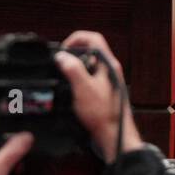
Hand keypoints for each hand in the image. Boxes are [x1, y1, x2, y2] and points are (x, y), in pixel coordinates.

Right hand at [56, 31, 141, 159]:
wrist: (114, 136)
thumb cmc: (103, 114)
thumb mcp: (83, 88)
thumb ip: (72, 69)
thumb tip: (61, 56)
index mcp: (108, 64)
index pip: (94, 38)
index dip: (76, 39)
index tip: (64, 50)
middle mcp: (110, 70)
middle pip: (90, 51)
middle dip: (73, 55)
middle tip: (60, 64)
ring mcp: (107, 81)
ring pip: (88, 66)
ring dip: (74, 69)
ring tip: (63, 78)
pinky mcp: (103, 93)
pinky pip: (89, 79)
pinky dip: (78, 81)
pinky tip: (71, 92)